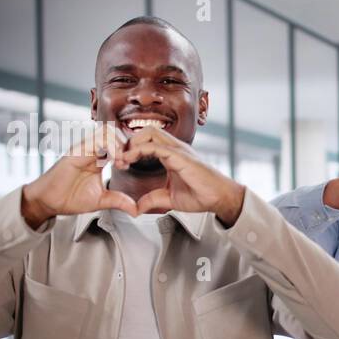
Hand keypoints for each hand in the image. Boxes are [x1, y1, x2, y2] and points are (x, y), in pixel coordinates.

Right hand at [20, 122, 136, 228]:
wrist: (48, 202)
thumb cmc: (70, 198)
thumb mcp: (101, 201)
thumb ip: (119, 201)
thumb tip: (136, 210)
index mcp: (98, 159)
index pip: (117, 143)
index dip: (128, 152)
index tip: (129, 166)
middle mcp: (90, 151)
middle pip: (113, 132)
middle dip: (125, 145)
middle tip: (127, 162)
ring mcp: (82, 149)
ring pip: (105, 132)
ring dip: (118, 144)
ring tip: (120, 162)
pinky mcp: (75, 153)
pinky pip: (94, 140)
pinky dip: (109, 147)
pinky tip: (113, 162)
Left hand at [112, 126, 246, 224]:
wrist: (219, 198)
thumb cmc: (202, 195)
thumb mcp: (170, 199)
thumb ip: (153, 199)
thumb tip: (138, 207)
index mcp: (172, 155)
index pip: (147, 141)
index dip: (131, 148)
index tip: (121, 163)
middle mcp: (174, 148)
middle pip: (146, 131)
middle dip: (128, 141)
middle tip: (119, 158)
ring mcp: (177, 150)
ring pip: (149, 132)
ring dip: (132, 143)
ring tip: (123, 158)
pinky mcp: (180, 156)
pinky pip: (154, 146)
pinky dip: (138, 150)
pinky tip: (130, 159)